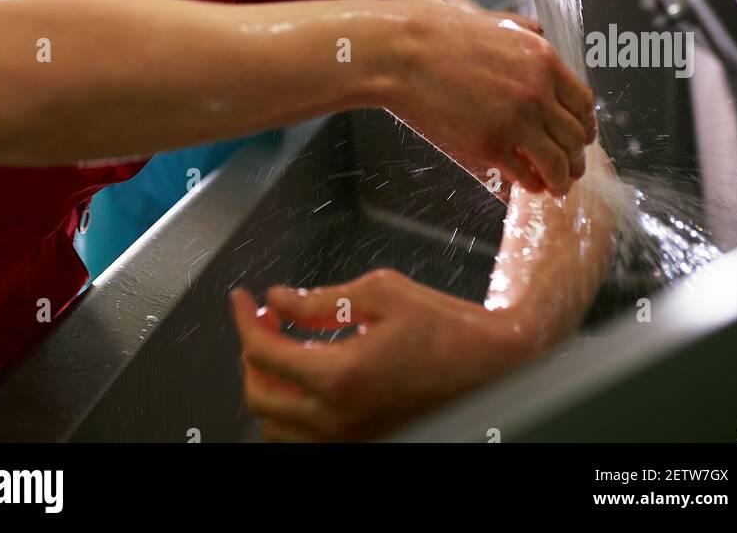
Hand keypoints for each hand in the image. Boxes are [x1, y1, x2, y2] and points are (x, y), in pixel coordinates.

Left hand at [231, 270, 530, 442]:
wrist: (493, 366)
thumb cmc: (445, 326)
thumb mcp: (381, 292)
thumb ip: (319, 300)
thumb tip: (278, 299)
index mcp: (341, 375)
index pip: (263, 352)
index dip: (245, 318)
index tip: (243, 298)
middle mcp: (339, 418)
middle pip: (259, 394)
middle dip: (251, 350)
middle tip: (265, 317)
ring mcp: (350, 439)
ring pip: (275, 426)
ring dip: (267, 383)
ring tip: (283, 346)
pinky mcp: (363, 443)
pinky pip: (302, 439)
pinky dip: (289, 411)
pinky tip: (304, 380)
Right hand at [389, 2, 595, 194]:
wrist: (402, 51)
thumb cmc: (440, 35)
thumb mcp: (495, 25)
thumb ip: (524, 34)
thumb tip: (541, 34)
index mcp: (543, 60)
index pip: (584, 103)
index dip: (584, 126)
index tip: (580, 137)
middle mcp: (538, 92)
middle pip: (576, 137)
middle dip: (577, 158)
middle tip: (572, 168)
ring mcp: (516, 120)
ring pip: (558, 163)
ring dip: (561, 179)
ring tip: (556, 186)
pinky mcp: (490, 145)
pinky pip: (525, 174)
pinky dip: (531, 185)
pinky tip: (528, 185)